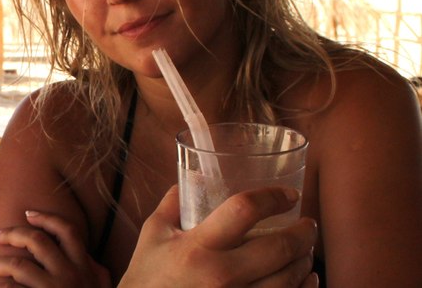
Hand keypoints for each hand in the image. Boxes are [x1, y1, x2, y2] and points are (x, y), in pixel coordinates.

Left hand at [0, 211, 111, 286]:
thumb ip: (94, 266)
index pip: (66, 230)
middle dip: (13, 233)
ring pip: (19, 265)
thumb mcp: (101, 283)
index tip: (28, 213)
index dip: (46, 218)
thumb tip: (86, 253)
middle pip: (38, 241)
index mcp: (83, 264)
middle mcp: (68, 273)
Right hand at [120, 184, 318, 286]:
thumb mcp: (152, 235)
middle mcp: (220, 276)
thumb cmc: (146, 279)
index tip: (289, 194)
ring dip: (305, 263)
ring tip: (307, 251)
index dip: (272, 197)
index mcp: (197, 246)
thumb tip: (194, 177)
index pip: (244, 210)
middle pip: (277, 249)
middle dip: (302, 233)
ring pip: (287, 282)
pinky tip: (306, 281)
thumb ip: (173, 202)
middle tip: (309, 224)